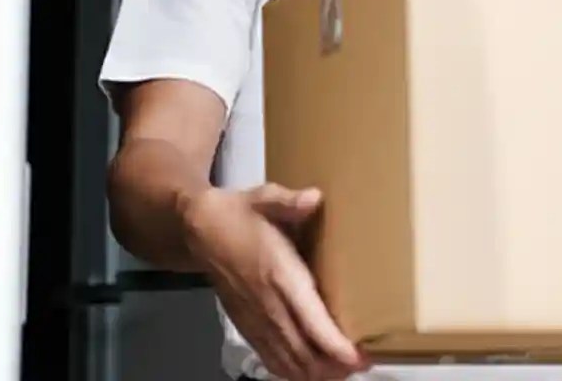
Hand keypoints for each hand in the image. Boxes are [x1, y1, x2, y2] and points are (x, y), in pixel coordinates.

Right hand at [182, 184, 367, 380]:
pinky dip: (293, 372)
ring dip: (316, 372)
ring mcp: (256, 320)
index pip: (310, 321)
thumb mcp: (265, 198)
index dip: (335, 345)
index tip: (359, 357)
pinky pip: (271, 360)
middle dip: (334, 366)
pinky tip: (312, 372)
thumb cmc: (240, 213)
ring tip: (344, 370)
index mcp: (278, 276)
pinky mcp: (247, 326)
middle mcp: (268, 305)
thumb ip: (289, 201)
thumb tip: (314, 198)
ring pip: (288, 362)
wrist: (198, 230)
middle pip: (303, 352)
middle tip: (363, 365)